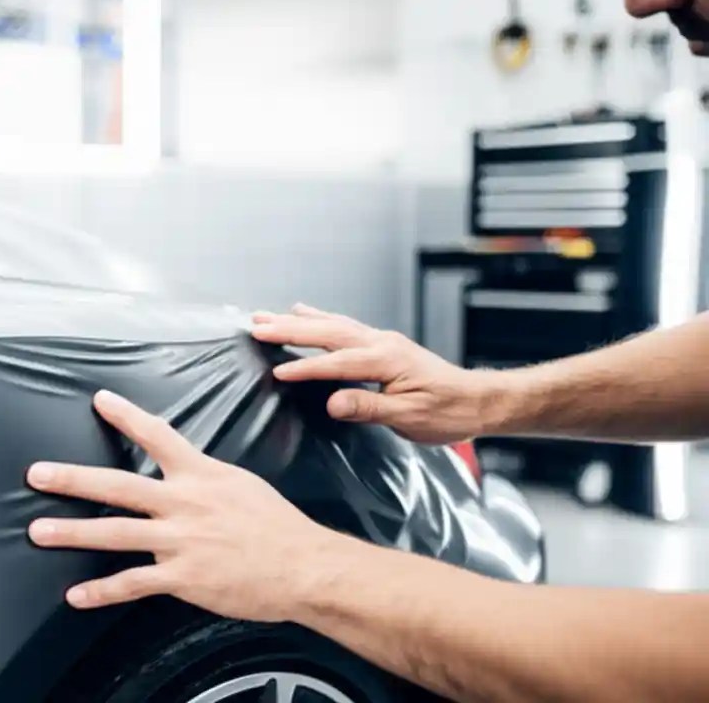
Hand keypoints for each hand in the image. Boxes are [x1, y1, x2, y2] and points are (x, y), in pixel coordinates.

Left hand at [26, 390, 355, 621]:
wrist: (304, 566)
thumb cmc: (277, 526)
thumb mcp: (241, 485)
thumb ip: (204, 478)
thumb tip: (184, 472)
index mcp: (201, 474)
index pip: (159, 435)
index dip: (127, 416)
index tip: (99, 400)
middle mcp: (185, 502)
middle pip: (119, 486)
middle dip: (74, 479)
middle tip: (37, 474)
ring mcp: (181, 541)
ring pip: (117, 533)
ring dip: (73, 533)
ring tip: (39, 531)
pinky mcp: (183, 576)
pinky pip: (134, 583)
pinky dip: (102, 591)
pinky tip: (76, 596)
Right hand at [251, 303, 499, 443]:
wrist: (477, 401)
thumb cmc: (447, 413)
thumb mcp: (411, 418)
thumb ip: (369, 408)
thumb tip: (332, 403)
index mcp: (386, 360)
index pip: (337, 363)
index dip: (305, 367)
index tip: (276, 371)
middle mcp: (381, 343)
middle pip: (328, 332)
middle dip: (289, 329)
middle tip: (255, 326)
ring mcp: (382, 340)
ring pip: (332, 325)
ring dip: (298, 320)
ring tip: (267, 315)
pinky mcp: (382, 344)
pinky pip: (342, 326)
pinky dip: (319, 319)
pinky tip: (305, 314)